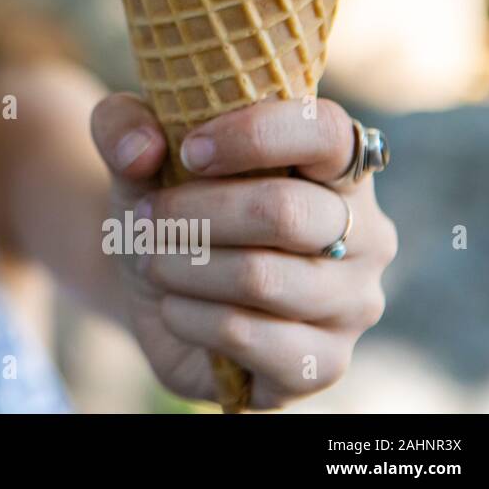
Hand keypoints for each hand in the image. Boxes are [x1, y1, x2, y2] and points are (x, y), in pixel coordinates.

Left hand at [90, 93, 398, 409]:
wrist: (155, 286)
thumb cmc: (168, 203)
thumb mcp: (132, 152)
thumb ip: (121, 125)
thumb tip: (141, 150)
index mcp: (338, 165)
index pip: (326, 132)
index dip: (253, 136)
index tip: (188, 151)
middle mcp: (366, 233)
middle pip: (285, 212)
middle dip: (193, 213)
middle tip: (148, 217)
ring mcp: (353, 303)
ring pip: (260, 278)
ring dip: (181, 265)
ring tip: (152, 260)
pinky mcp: (324, 363)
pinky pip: (245, 335)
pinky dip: (187, 316)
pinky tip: (173, 307)